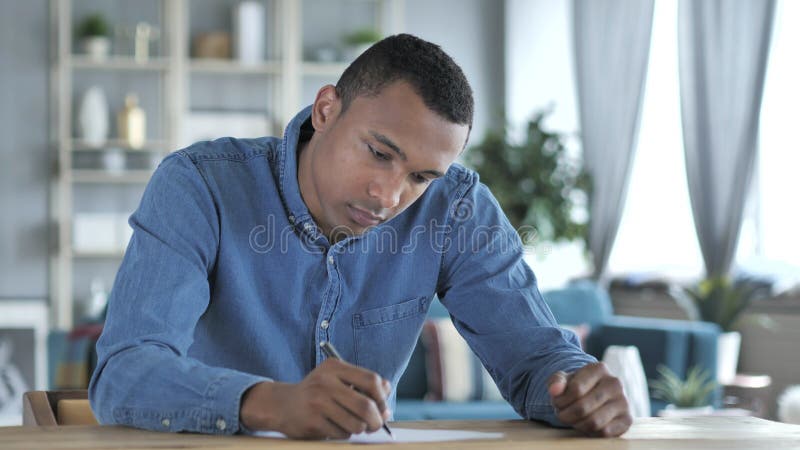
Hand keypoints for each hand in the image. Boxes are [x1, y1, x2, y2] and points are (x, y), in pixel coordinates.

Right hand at [240, 358, 391, 438]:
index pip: (371, 380)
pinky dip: (344, 434)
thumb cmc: (317, 392)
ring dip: (359, 429)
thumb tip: (387, 393)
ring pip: (355, 424)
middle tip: (376, 425)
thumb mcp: (337, 378)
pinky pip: (341, 433)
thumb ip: (362, 382)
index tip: (383, 407)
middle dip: (376, 420)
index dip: (383, 397)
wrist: (282, 405)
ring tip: (351, 425)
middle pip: (365, 405)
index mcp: (335, 367)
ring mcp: (317, 402)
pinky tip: (334, 427)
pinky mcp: (312, 421)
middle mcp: (326, 381)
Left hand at [547, 362, 631, 436]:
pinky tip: (587, 424)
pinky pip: (605, 432)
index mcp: (599, 368)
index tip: (557, 403)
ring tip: (573, 420)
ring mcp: (624, 401)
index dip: (560, 400)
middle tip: (562, 414)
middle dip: (567, 415)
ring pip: (594, 422)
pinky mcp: (627, 419)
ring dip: (577, 425)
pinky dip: (591, 432)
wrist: (596, 395)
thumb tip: (554, 390)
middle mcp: (615, 383)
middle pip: (583, 408)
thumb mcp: (564, 380)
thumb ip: (556, 382)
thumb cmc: (578, 386)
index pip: (576, 389)